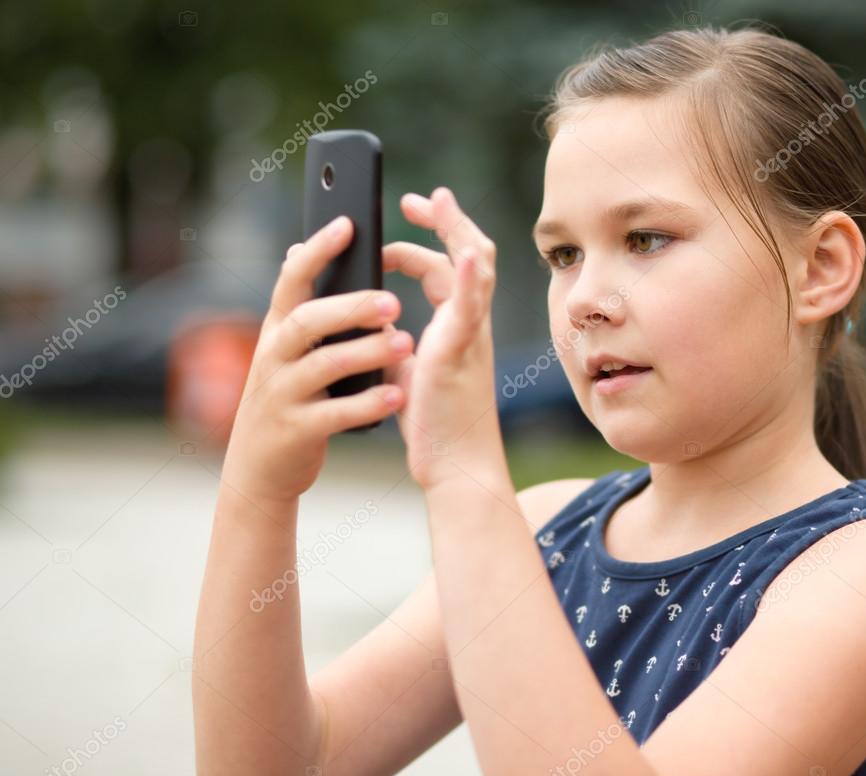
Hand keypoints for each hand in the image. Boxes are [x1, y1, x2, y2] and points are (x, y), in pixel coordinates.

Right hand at [220, 215, 413, 506]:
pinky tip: (396, 397)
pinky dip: (366, 405)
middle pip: (308, 320)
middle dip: (350, 307)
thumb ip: (298, 309)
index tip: (347, 224)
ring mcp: (281, 395)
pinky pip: (333, 415)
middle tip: (393, 301)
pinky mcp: (295, 431)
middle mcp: (273, 356)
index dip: (317, 251)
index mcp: (277, 330)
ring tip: (406, 345)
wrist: (260, 468)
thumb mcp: (284, 352)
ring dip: (366, 353)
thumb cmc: (287, 399)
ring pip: (323, 366)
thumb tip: (297, 250)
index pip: (292, 279)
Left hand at [381, 186, 504, 490]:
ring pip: (477, 270)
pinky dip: (469, 279)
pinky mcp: (461, 355)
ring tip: (439, 202)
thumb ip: (391, 334)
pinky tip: (463, 254)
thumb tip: (365, 311)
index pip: (441, 267)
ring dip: (458, 231)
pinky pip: (470, 311)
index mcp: (455, 324)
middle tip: (419, 198)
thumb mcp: (404, 365)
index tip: (401, 219)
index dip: (422, 240)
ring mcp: (470, 336)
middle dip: (446, 220)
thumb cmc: (431, 420)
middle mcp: (469, 323)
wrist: (452, 463)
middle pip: (470, 254)